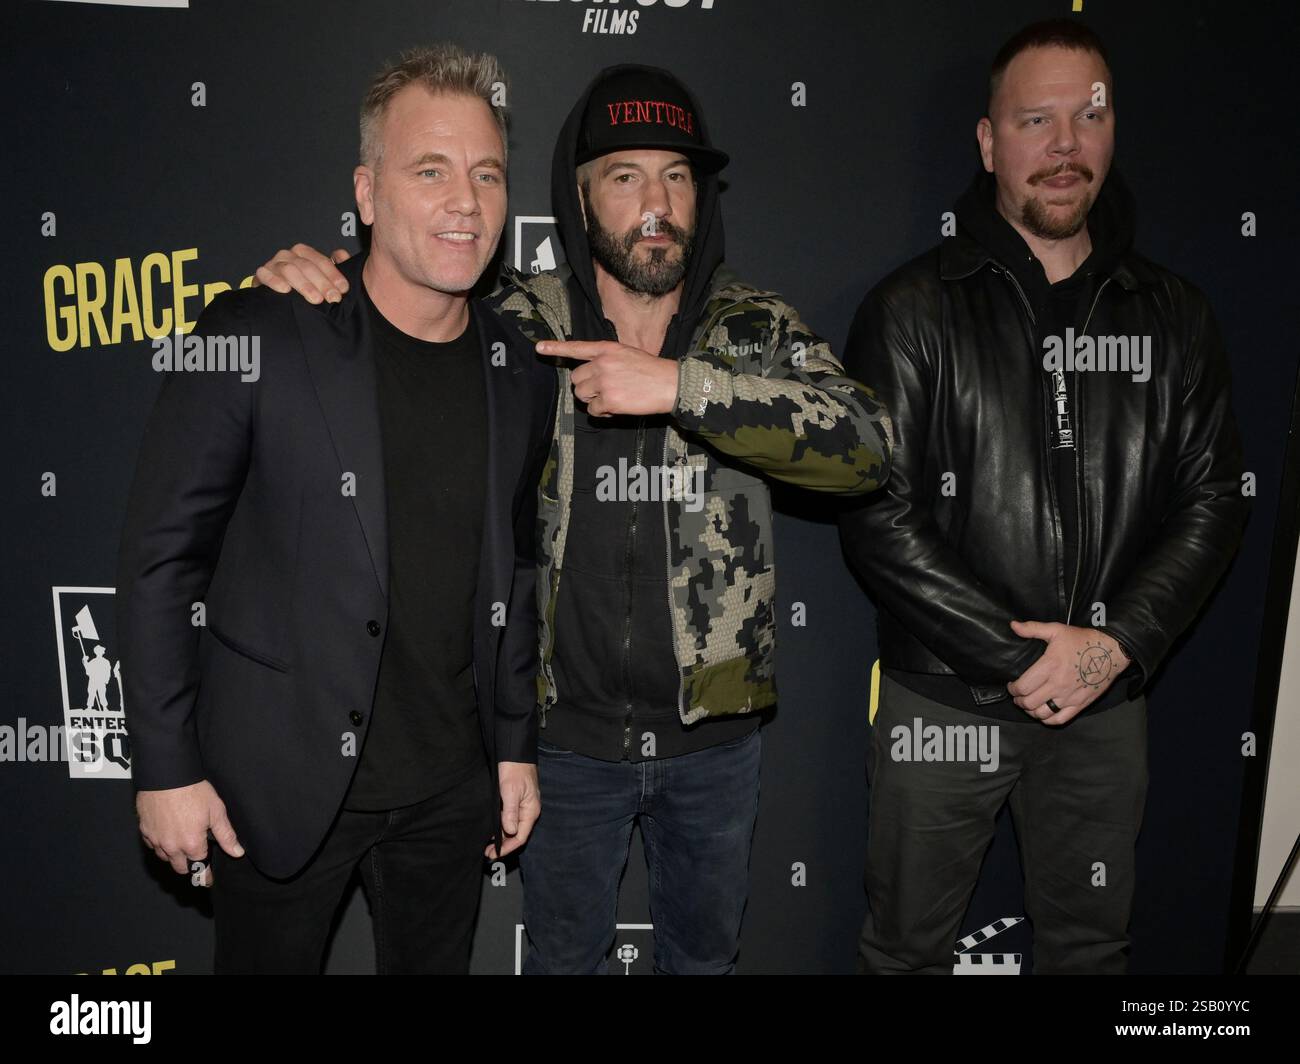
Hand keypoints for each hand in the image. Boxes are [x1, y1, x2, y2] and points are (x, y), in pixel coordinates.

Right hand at [136, 780, 243, 885]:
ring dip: (174, 856)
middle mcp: (170, 846)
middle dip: (190, 867)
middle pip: (180, 868)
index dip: (205, 874)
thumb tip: (237, 852)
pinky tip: (167, 836)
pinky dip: (160, 845)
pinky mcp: (144, 830)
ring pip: (165, 858)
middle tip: (197, 861)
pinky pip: (152, 845)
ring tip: (183, 847)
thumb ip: (226, 835)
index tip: (207, 880)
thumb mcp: (216, 811)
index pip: (200, 866)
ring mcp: (155, 839)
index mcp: (191, 843)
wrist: (166, 775)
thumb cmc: (193, 790)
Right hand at [253, 243, 351, 303]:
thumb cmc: (302, 286)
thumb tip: (342, 254)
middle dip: (322, 283)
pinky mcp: (261, 274)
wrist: (276, 298)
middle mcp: (288, 255)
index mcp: (304, 253)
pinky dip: (275, 281)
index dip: (333, 275)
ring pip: (289, 269)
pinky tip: (285, 290)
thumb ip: (335, 265)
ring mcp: (273, 264)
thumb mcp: (320, 277)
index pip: (321, 261)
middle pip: (307, 266)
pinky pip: (265, 274)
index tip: (343, 289)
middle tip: (333, 298)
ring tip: (315, 299)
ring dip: (304, 285)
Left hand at [484, 761, 539, 859]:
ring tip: (488, 844)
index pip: (521, 837)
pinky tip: (494, 830)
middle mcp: (529, 810)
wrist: (515, 753)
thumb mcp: (510, 791)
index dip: (508, 848)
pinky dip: (502, 827)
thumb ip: (510, 812)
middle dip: (504, 845)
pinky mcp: (517, 801)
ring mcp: (524, 806)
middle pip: (518, 834)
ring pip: (514, 827)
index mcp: (531, 810)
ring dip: (502, 837)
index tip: (494, 854)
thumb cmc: (514, 770)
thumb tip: (510, 832)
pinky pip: (511, 819)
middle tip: (487, 852)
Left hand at [536, 339, 677, 416]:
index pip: (576, 348)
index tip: (539, 348)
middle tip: (604, 390)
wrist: (670, 383)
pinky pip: (593, 410)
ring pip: (582, 395)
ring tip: (613, 397)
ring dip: (593, 400)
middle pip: (576, 379)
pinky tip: (617, 406)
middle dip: (586, 387)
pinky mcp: (609, 400)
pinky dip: (603, 412)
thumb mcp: (627, 354)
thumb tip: (589, 377)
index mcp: (606, 349)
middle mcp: (602, 363)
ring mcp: (604, 382)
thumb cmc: (651, 371)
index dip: (556, 348)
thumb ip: (606, 360)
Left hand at [1006, 621, 1130, 724]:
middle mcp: (1058, 684)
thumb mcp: (1056, 629)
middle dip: (1019, 701)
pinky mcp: (1080, 704)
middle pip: (1029, 703)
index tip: (1011, 686)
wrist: (1111, 651)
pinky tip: (1043, 713)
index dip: (1012, 689)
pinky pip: (1060, 720)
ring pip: (1042, 713)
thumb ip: (1032, 628)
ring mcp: (1069, 697)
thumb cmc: (1082, 640)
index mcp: (1050, 666)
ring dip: (1031, 711)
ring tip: (1028, 704)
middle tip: (1018, 696)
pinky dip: (1047, 720)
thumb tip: (1013, 625)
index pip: (1023, 687)